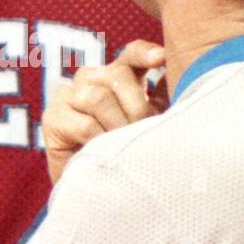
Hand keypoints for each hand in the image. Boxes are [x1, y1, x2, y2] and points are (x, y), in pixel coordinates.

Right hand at [41, 39, 166, 184]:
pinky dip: (101, 140)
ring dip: (117, 125)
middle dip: (136, 106)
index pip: (130, 54)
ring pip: (98, 98)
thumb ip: (163, 98)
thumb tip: (190, 77)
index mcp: (117, 75)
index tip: (161, 58)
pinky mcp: (53, 118)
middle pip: (116, 74)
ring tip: (125, 144)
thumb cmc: (127, 152)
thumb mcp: (151, 122)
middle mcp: (91, 78)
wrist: (97, 190)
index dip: (144, 53)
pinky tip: (105, 150)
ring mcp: (68, 96)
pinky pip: (84, 123)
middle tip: (144, 130)